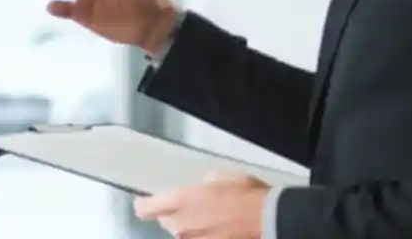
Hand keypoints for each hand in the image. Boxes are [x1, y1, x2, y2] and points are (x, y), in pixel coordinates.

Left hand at [133, 172, 269, 238]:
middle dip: (173, 214)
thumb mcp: (218, 177)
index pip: (146, 208)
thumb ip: (200, 186)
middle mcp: (181, 225)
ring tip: (210, 218)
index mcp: (180, 201)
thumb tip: (199, 191)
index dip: (144, 205)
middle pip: (165, 220)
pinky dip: (203, 235)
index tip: (143, 203)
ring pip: (181, 234)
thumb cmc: (244, 194)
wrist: (267, 218)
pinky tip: (218, 228)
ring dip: (189, 227)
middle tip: (191, 207)